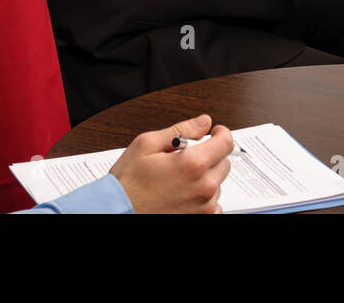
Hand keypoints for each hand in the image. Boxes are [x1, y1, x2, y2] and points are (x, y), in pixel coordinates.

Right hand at [108, 114, 233, 213]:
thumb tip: (203, 122)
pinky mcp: (201, 220)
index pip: (226, 142)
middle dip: (211, 155)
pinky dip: (203, 197)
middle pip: (225, 162)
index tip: (214, 133)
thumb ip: (181, 129)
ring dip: (206, 177)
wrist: (117, 212)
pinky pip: (214, 204)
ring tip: (180, 178)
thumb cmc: (128, 183)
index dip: (221, 133)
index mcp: (193, 164)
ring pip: (218, 183)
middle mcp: (204, 187)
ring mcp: (204, 207)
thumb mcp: (147, 144)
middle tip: (188, 157)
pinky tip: (183, 194)